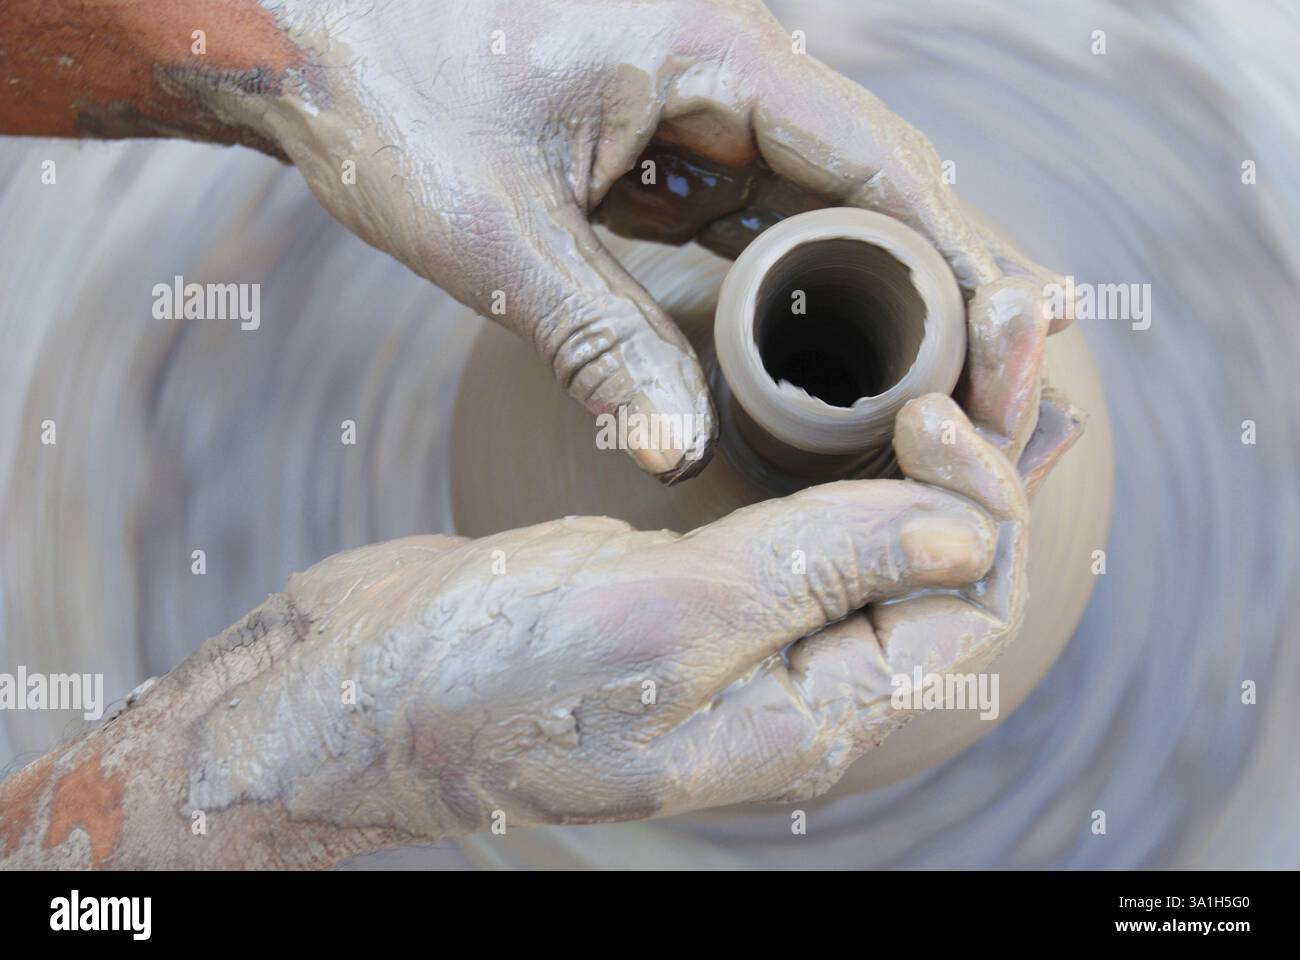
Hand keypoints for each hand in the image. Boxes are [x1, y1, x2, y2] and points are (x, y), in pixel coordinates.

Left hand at [193, 0, 1073, 482]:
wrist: (304, 34)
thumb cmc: (387, 91)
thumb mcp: (495, 228)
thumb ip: (595, 340)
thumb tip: (676, 452)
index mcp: (714, 52)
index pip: (875, 159)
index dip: (959, 250)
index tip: (1026, 325)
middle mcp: (724, 67)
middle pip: (870, 182)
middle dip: (939, 278)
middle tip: (1011, 372)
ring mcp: (692, 102)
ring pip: (817, 201)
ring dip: (873, 286)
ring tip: (941, 381)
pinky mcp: (656, 140)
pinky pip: (751, 210)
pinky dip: (791, 277)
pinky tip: (823, 346)